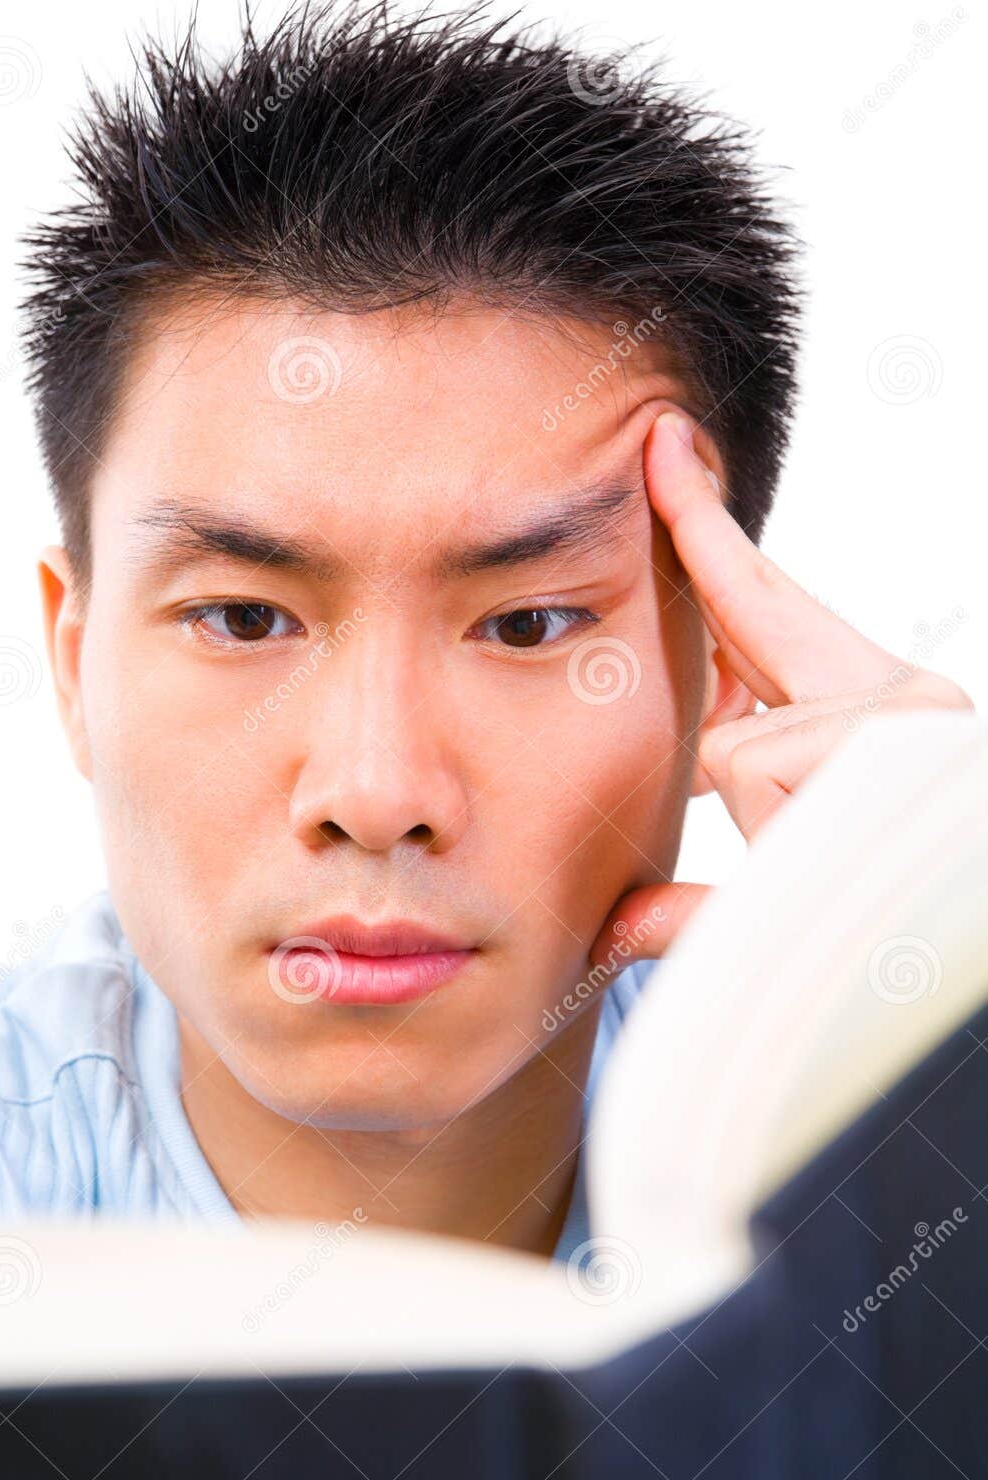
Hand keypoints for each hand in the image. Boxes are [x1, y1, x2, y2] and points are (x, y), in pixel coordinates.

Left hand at [589, 409, 973, 969]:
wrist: (966, 956)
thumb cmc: (879, 933)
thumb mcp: (777, 910)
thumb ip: (696, 911)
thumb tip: (614, 928)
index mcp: (878, 719)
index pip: (767, 610)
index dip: (707, 534)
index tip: (664, 453)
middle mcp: (900, 700)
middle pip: (758, 614)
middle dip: (703, 532)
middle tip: (657, 438)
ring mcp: (901, 710)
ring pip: (735, 747)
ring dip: (759, 819)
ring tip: (828, 856)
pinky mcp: (888, 723)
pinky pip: (755, 767)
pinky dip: (770, 825)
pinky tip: (827, 841)